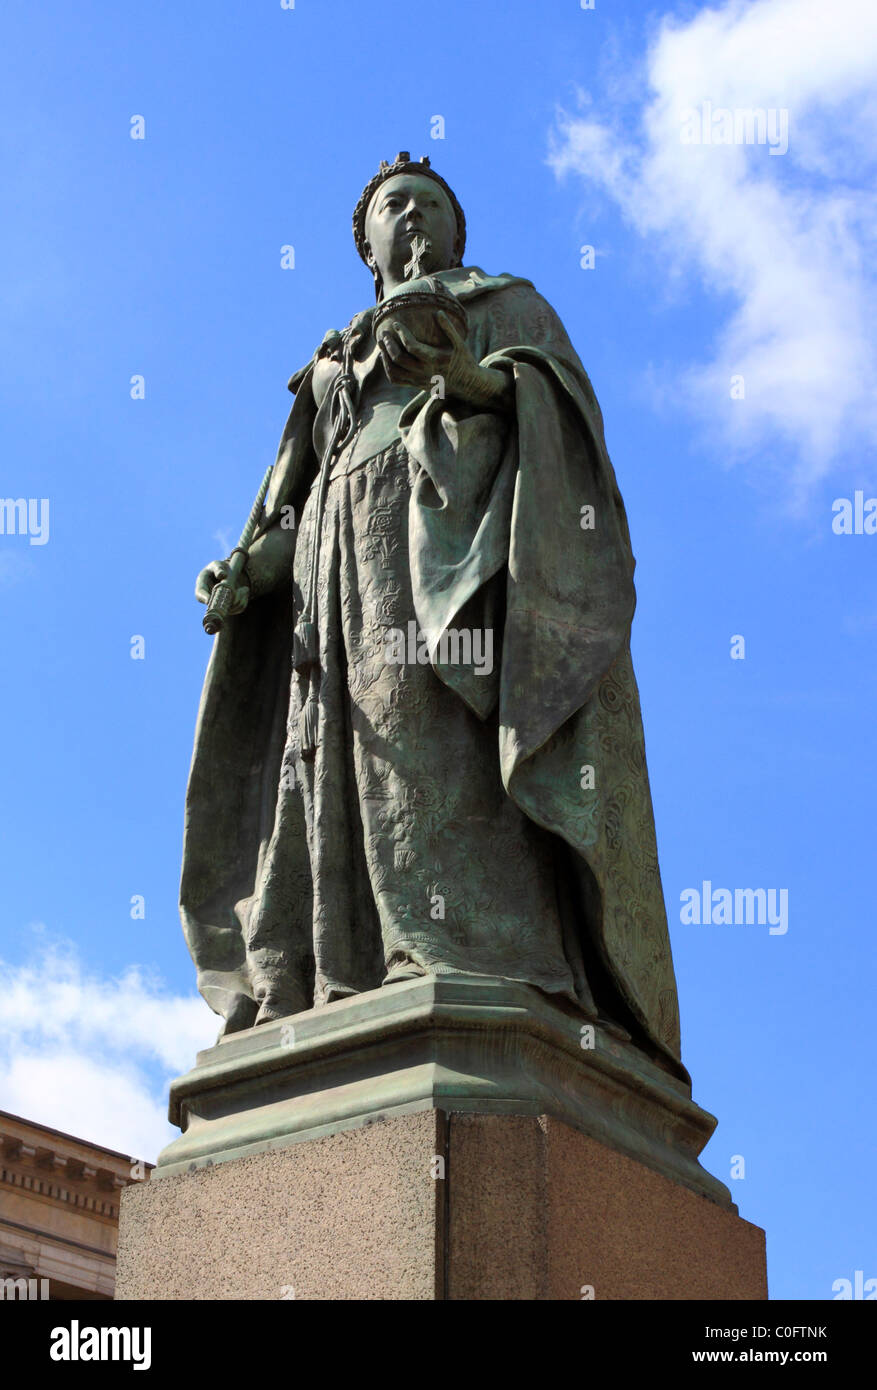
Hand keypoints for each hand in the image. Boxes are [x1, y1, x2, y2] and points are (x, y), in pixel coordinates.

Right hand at [195, 559, 249, 615]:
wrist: (226, 574)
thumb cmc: (219, 568)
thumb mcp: (217, 565)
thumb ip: (218, 569)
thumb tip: (222, 574)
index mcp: (202, 586)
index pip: (200, 594)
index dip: (204, 598)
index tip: (209, 599)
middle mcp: (208, 598)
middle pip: (215, 605)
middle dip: (228, 599)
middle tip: (238, 591)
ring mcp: (217, 604)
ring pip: (228, 609)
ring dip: (239, 599)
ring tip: (244, 589)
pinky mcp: (227, 608)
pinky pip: (236, 608)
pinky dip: (243, 601)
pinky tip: (245, 591)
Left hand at [379, 311, 511, 409]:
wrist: (467, 384)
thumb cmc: (464, 360)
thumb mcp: (460, 343)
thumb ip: (449, 328)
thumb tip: (438, 312)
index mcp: (435, 359)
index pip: (412, 346)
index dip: (402, 334)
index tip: (395, 323)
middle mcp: (425, 372)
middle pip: (399, 359)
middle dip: (389, 344)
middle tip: (384, 332)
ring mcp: (420, 380)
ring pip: (395, 371)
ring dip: (385, 357)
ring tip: (382, 343)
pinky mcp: (417, 385)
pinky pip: (397, 380)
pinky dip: (388, 369)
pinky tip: (387, 357)